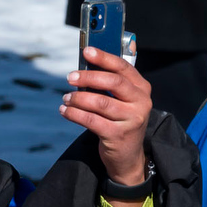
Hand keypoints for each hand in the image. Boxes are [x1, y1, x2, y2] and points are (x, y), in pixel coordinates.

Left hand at [62, 46, 151, 206]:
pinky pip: (91, 120)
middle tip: (70, 77)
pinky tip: (65, 110)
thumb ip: (109, 83)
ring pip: (100, 103)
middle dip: (88, 77)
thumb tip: (85, 64)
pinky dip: (74, 113)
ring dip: (78, 98)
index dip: (104, 58)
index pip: (123, 68)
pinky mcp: (118, 135)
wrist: (128, 156)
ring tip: (66, 98)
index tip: (86, 51)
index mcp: (142, 89)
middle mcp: (141, 103)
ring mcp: (132, 120)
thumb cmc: (120, 121)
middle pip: (113, 83)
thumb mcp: (122, 101)